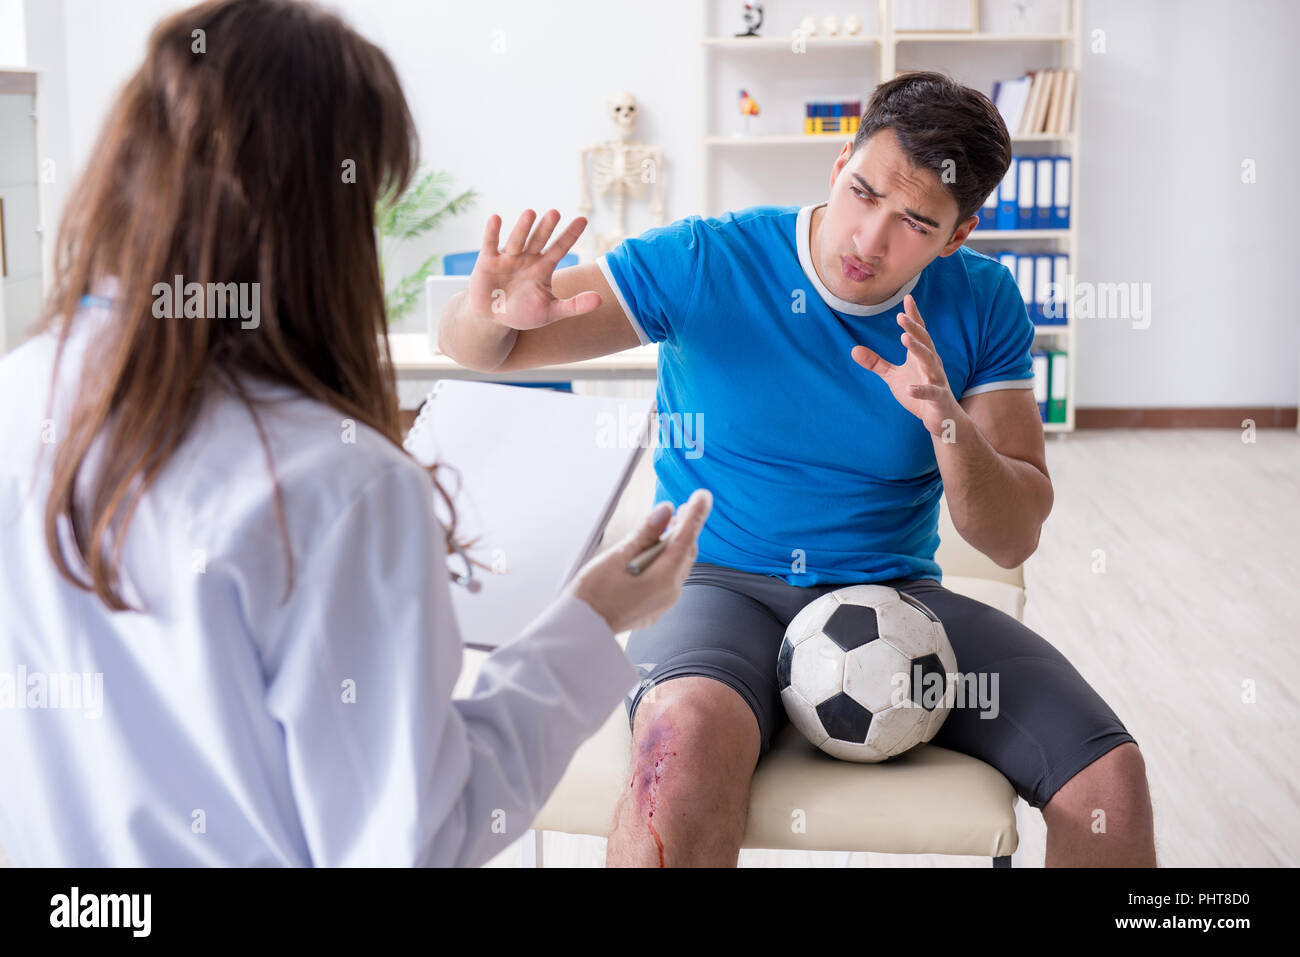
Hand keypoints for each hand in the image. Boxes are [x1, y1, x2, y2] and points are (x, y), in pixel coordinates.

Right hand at [469, 209, 600, 329]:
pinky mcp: (487, 262)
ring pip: (518, 240)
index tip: (583, 219)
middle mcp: (527, 258)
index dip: (570, 235)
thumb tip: (600, 300)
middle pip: (539, 240)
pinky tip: (496, 219)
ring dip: (523, 228)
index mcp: (543, 267)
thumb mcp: (551, 312)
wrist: (494, 319)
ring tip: (531, 213)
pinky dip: (492, 232)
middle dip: (546, 227)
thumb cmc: (523, 313)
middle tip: (555, 213)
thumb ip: (574, 306)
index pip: (560, 248)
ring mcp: (508, 258)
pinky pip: (490, 244)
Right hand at [567, 489, 713, 634]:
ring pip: (678, 566)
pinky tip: (656, 551)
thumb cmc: (593, 595)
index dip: (696, 514)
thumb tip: (666, 510)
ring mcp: (663, 603)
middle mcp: (670, 593)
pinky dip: (667, 561)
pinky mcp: (654, 608)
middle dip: (687, 528)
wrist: (580, 631)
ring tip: (673, 523)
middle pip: (685, 552)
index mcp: (663, 578)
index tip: (703, 495)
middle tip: (688, 505)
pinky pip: (669, 579)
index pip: (686, 538)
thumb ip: (645, 533)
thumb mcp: (617, 557)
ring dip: (677, 544)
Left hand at [850, 294, 961, 436]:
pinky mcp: (938, 398)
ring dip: (918, 349)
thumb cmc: (919, 393)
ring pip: (930, 362)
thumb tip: (853, 349)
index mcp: (921, 356)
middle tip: (901, 316)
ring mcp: (937, 380)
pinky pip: (931, 393)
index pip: (919, 332)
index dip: (913, 316)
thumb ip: (876, 363)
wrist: (943, 419)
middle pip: (924, 342)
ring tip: (904, 338)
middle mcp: (932, 364)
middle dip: (914, 328)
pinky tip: (909, 388)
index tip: (907, 298)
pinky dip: (920, 390)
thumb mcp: (893, 377)